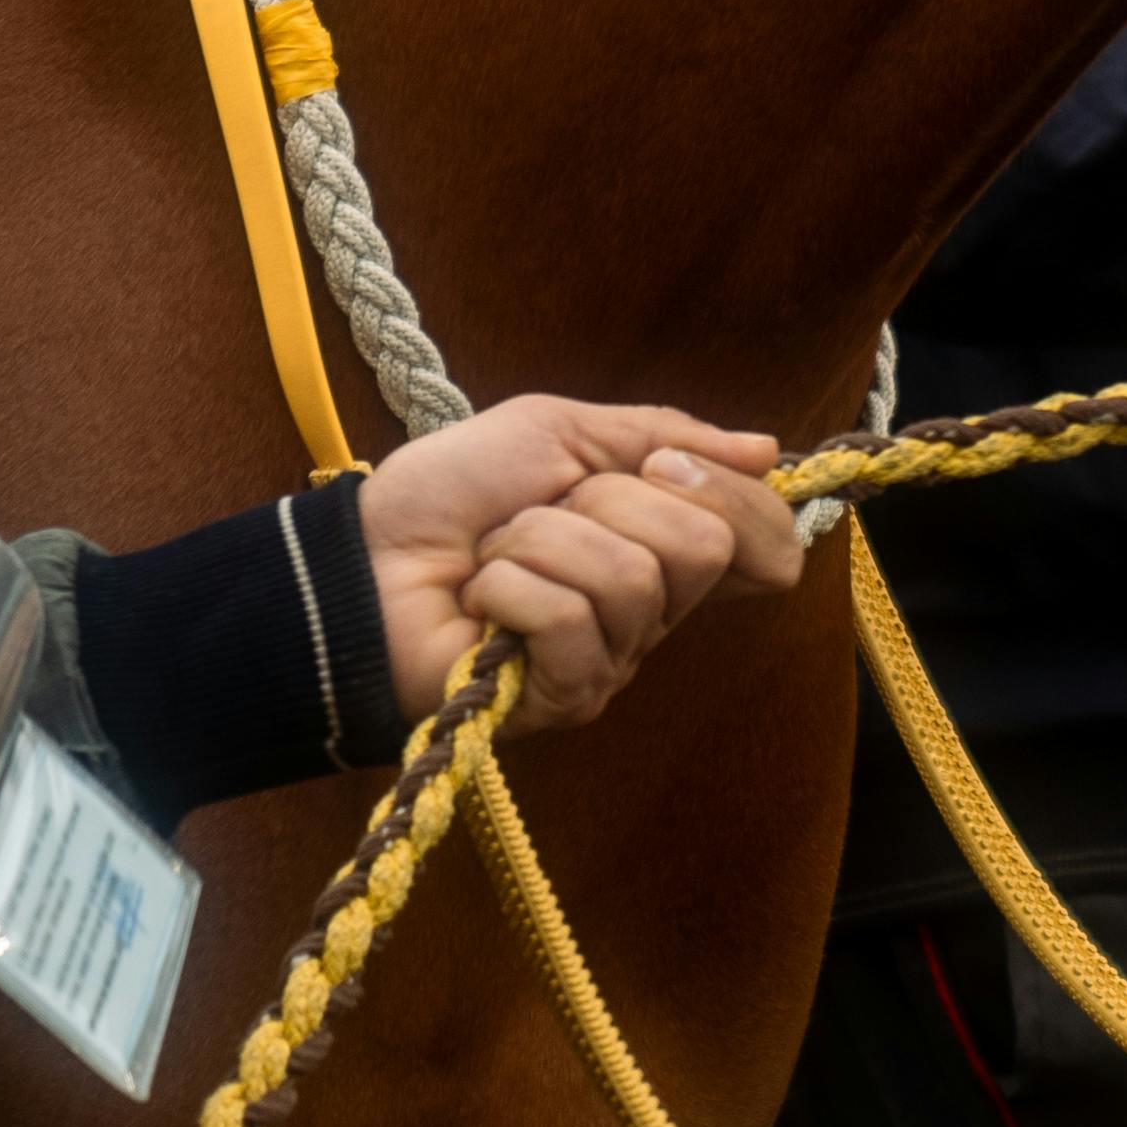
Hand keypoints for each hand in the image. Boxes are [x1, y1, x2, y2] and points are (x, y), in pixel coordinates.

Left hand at [358, 398, 802, 731]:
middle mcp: (653, 610)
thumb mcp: (558, 430)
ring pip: (631, 579)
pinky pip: (572, 621)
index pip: (766, 543)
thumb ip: (660, 434)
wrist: (360, 558)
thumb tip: (765, 449)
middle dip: (609, 502)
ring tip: (495, 555)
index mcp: (662, 546)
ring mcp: (613, 659)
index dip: (734, 496)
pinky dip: (510, 587)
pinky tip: (480, 603)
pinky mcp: (565, 696)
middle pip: (703, 547)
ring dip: (541, 541)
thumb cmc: (449, 495)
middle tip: (547, 509)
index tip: (660, 466)